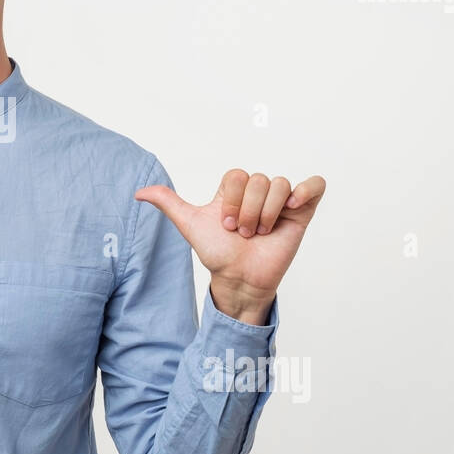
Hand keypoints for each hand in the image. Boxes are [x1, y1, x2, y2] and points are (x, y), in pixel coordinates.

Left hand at [135, 169, 325, 307]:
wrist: (239, 279)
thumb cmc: (217, 252)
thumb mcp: (190, 224)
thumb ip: (168, 204)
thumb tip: (139, 193)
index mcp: (235, 190)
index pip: (237, 174)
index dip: (232, 199)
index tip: (226, 224)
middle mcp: (258, 193)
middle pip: (259, 180)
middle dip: (248, 211)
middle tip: (244, 233)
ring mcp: (281, 203)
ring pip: (280, 184)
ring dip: (267, 212)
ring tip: (261, 233)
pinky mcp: (301, 214)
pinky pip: (314, 186)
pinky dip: (306, 189)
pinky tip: (292, 206)